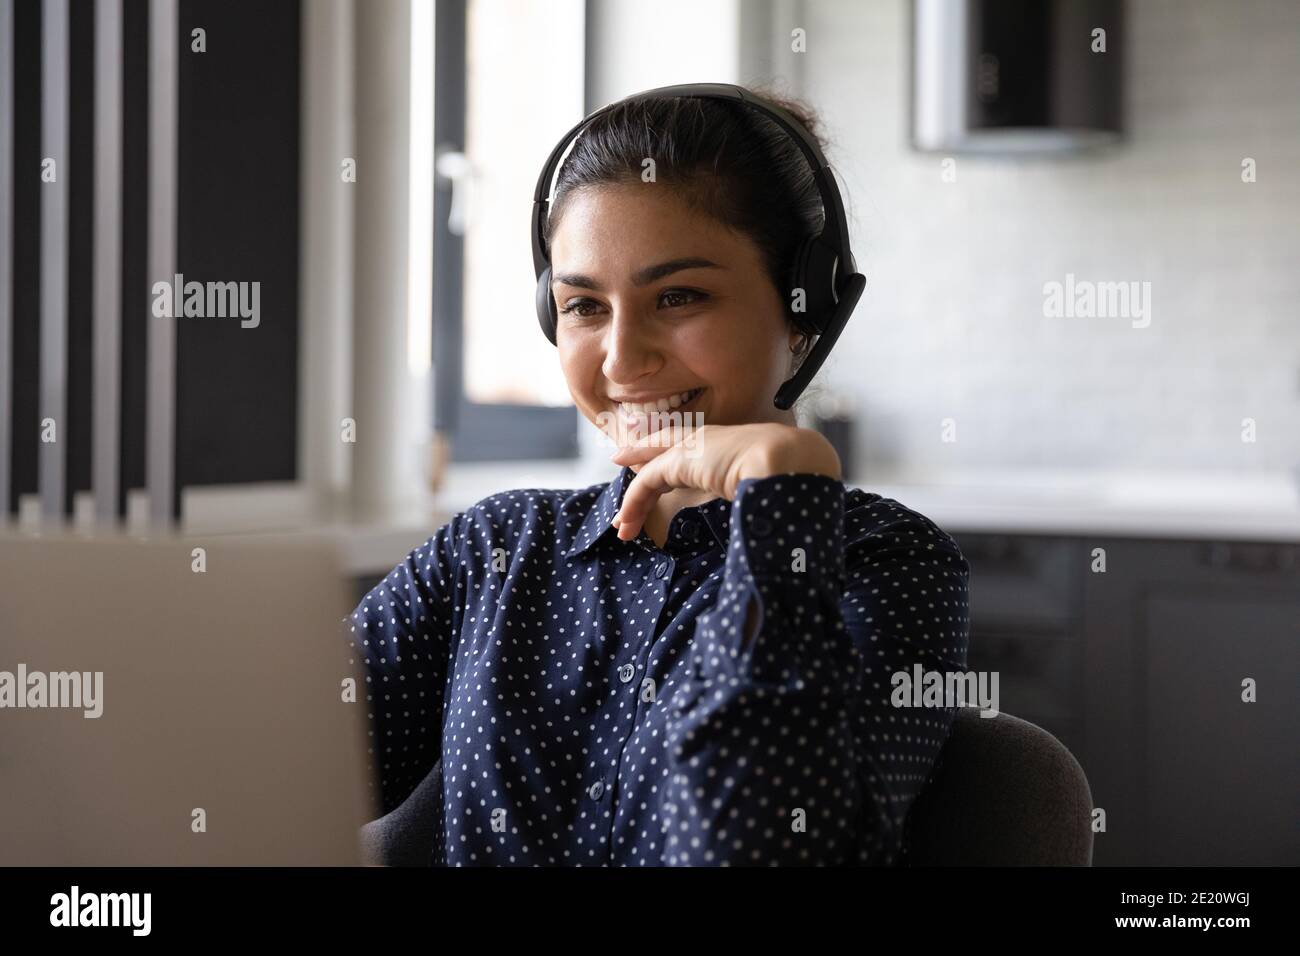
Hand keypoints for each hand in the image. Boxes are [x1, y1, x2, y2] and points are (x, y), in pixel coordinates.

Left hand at [609, 422, 840, 541]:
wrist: (791, 461)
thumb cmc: (792, 478)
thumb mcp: (774, 486)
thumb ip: (765, 499)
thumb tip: (771, 530)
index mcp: (734, 443)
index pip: (695, 446)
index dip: (676, 453)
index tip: (659, 463)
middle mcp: (711, 440)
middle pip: (666, 445)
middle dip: (642, 454)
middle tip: (620, 459)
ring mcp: (695, 447)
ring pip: (652, 469)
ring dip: (634, 500)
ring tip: (622, 526)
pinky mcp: (682, 460)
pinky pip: (648, 482)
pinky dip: (634, 502)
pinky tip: (627, 522)